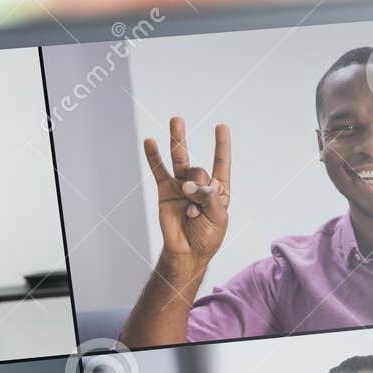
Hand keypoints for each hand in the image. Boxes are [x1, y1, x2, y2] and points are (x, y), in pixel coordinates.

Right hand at [143, 117, 230, 262]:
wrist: (187, 252)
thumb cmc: (207, 236)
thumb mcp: (217, 218)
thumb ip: (208, 198)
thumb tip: (187, 185)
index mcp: (218, 191)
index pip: (221, 163)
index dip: (221, 145)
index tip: (221, 126)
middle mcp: (200, 185)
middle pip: (199, 171)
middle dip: (197, 187)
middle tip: (193, 196)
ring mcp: (181, 185)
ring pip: (181, 160)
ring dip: (179, 140)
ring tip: (177, 120)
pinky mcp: (166, 189)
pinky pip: (159, 170)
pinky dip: (154, 156)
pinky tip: (150, 142)